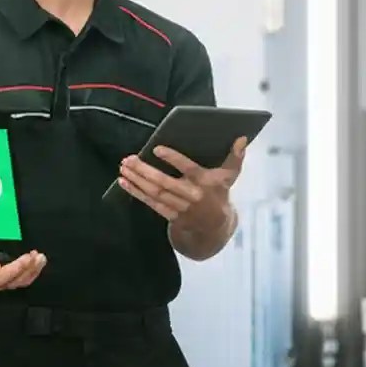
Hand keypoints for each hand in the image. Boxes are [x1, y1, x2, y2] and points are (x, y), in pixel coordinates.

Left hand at [118, 137, 247, 230]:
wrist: (214, 228)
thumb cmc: (218, 193)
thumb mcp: (229, 176)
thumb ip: (235, 157)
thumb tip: (242, 138)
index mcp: (206, 183)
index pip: (189, 169)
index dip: (174, 160)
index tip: (156, 149)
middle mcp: (192, 196)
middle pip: (165, 183)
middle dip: (144, 171)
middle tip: (128, 159)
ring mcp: (180, 207)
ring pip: (155, 193)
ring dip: (136, 180)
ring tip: (123, 167)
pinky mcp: (170, 215)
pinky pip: (150, 203)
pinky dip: (136, 193)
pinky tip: (123, 182)